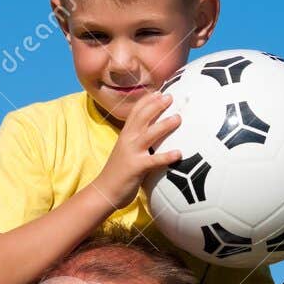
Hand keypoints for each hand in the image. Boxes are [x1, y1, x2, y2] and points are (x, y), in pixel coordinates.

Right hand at [96, 91, 182, 210]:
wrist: (104, 191)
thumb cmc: (118, 172)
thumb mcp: (126, 150)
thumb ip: (137, 141)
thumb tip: (153, 135)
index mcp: (126, 134)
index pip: (135, 111)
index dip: (147, 100)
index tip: (160, 92)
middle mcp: (128, 140)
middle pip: (143, 117)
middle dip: (156, 105)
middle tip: (171, 97)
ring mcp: (132, 152)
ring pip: (149, 134)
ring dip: (164, 125)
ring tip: (178, 118)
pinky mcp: (137, 167)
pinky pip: (154, 160)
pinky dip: (166, 156)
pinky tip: (179, 153)